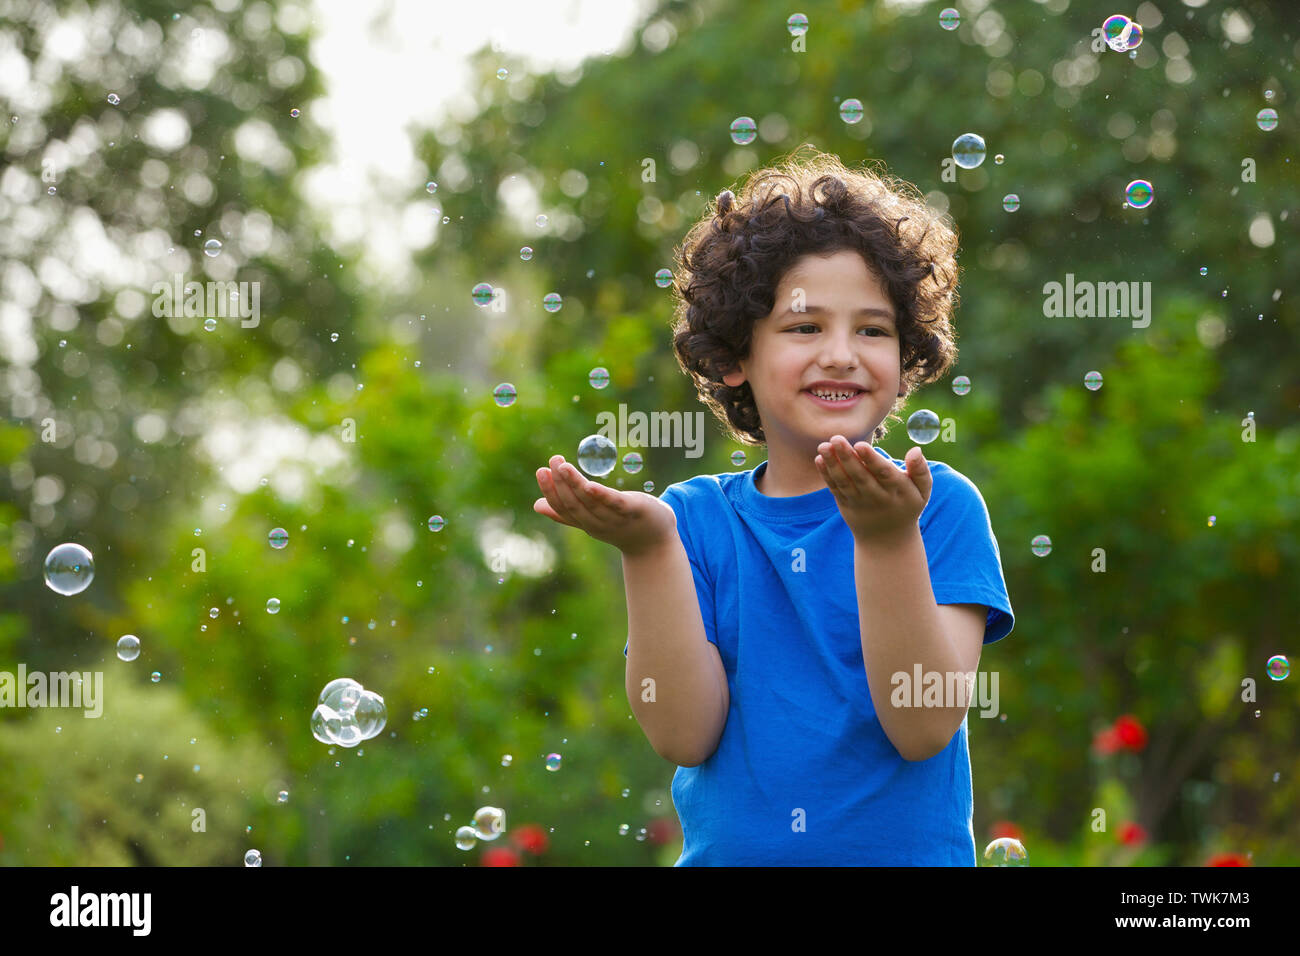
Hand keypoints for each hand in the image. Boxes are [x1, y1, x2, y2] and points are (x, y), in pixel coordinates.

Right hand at [534, 455, 676, 556]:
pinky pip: (615, 504)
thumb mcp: (591, 519)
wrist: (655, 542)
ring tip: (563, 466)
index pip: (562, 508)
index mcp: (585, 522)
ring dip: (574, 484)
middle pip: (574, 504)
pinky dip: (601, 496)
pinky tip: (590, 485)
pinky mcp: (633, 510)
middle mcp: (597, 523)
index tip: (541, 471)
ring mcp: (615, 518)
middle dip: (560, 483)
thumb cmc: (622, 525)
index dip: (550, 491)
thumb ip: (566, 513)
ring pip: (590, 502)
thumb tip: (536, 505)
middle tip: (552, 461)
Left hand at [814, 436, 931, 541]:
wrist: (887, 539)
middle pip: (860, 476)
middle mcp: (876, 496)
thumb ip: (920, 470)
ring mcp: (858, 501)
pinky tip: (819, 459)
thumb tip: (916, 450)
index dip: (871, 459)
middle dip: (847, 457)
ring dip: (832, 464)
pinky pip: (835, 488)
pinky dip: (826, 475)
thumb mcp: (922, 491)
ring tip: (824, 446)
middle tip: (836, 438)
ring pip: (844, 482)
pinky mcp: (845, 504)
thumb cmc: (907, 505)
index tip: (860, 444)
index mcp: (897, 490)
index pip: (883, 473)